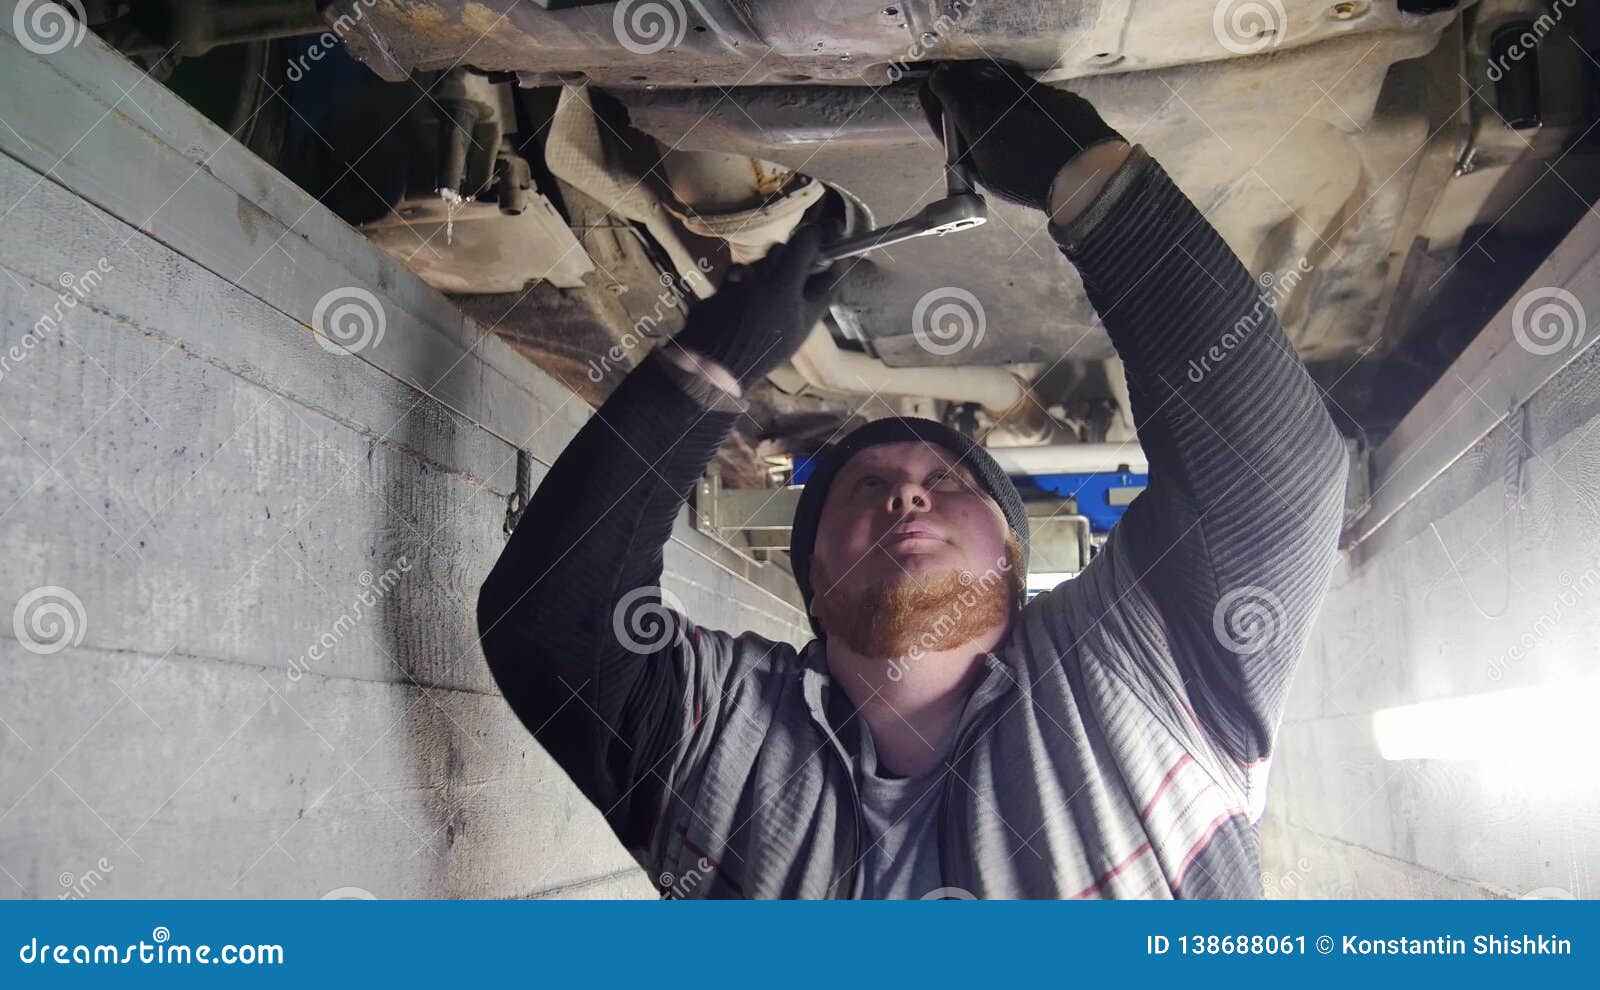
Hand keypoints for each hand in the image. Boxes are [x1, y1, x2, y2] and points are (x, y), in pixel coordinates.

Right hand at [670, 222, 839, 389]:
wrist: (709, 354)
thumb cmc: (755, 326)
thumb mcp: (784, 287)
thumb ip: (801, 256)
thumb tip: (818, 230)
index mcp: (807, 311)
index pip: (829, 279)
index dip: (832, 255)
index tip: (830, 229)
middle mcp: (787, 307)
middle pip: (796, 269)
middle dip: (787, 258)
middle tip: (778, 258)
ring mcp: (760, 303)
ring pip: (767, 268)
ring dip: (759, 266)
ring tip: (751, 277)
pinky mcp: (735, 300)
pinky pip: (741, 275)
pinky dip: (737, 275)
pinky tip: (732, 283)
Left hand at [918, 62, 1123, 211]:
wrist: (1078, 164)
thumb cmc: (1024, 160)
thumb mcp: (982, 133)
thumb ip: (958, 106)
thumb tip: (937, 79)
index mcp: (973, 154)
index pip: (945, 123)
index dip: (935, 100)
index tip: (931, 80)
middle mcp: (991, 136)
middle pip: (965, 102)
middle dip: (958, 84)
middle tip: (954, 68)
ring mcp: (1014, 118)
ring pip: (987, 88)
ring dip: (978, 75)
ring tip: (975, 68)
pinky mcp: (1035, 102)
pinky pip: (1012, 81)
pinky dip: (1003, 72)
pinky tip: (996, 69)